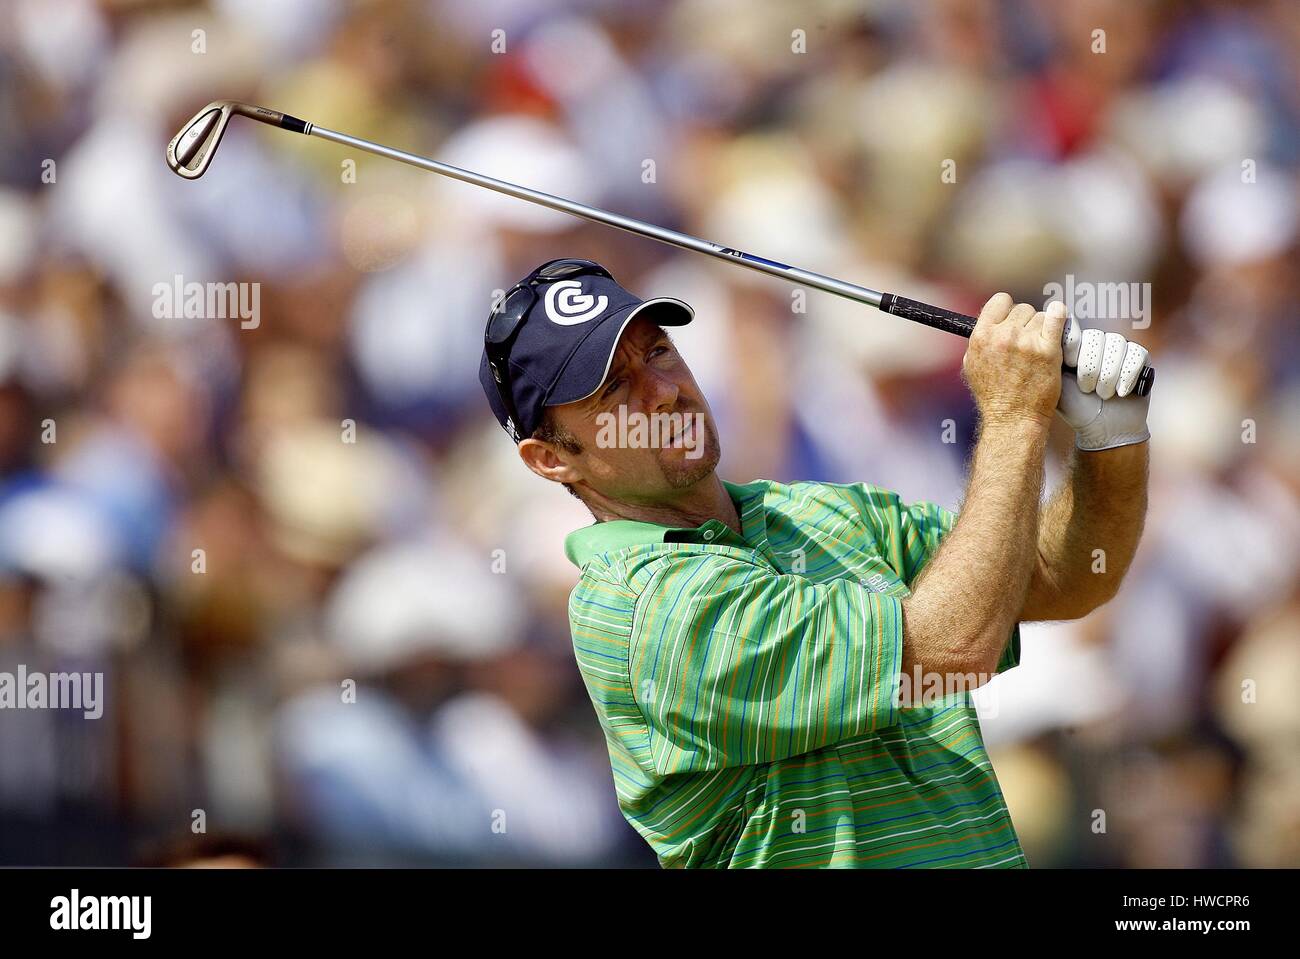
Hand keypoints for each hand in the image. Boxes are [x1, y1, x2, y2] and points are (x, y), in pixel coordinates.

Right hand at [962, 292, 1065, 427]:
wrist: (1012, 419)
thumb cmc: (994, 397)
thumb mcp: (972, 366)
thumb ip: (979, 342)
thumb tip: (987, 325)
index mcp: (981, 337)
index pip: (999, 301)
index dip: (1007, 309)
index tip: (1013, 319)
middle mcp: (1003, 336)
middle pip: (1022, 309)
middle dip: (1025, 322)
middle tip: (1028, 341)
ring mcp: (1026, 342)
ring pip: (1040, 316)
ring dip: (1042, 328)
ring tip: (1039, 347)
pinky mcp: (1047, 350)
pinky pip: (1057, 317)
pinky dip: (1059, 315)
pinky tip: (1059, 317)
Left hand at [1056, 311, 1150, 450]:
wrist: (1104, 430)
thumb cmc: (1075, 409)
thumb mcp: (1055, 384)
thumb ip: (1047, 363)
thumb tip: (1034, 341)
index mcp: (1075, 346)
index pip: (1074, 327)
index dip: (1073, 343)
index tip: (1068, 363)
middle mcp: (1098, 343)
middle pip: (1096, 337)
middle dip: (1090, 366)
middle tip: (1086, 389)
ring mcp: (1119, 349)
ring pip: (1117, 344)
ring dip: (1109, 374)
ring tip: (1101, 394)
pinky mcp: (1140, 358)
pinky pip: (1137, 354)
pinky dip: (1127, 375)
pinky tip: (1120, 393)